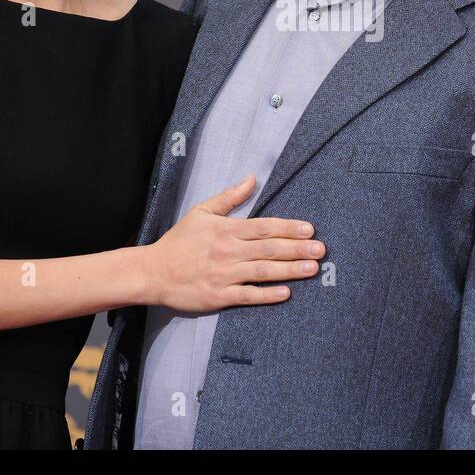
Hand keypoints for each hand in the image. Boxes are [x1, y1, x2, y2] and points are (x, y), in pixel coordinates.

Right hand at [144, 174, 323, 312]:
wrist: (153, 272)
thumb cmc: (179, 241)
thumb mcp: (201, 212)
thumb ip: (229, 197)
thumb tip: (252, 178)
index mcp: (226, 230)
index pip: (264, 226)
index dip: (288, 228)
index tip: (310, 229)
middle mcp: (228, 251)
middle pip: (269, 248)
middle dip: (297, 249)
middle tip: (321, 250)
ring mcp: (224, 275)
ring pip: (263, 271)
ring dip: (289, 270)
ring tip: (312, 269)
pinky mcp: (218, 296)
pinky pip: (247, 295)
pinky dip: (267, 295)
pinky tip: (286, 293)